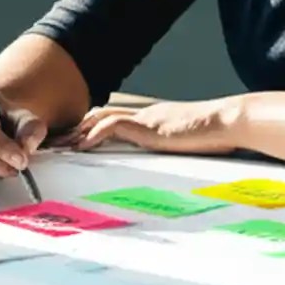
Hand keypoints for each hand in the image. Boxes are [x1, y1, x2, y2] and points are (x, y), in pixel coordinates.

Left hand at [69, 98, 243, 154]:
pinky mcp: (148, 126)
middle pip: (100, 116)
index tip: (72, 143)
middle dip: (76, 129)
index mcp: (152, 120)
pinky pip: (113, 125)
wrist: (228, 122)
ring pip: (100, 117)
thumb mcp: (188, 146)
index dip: (90, 129)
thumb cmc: (217, 136)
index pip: (113, 120)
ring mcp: (146, 119)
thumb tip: (174, 168)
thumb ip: (175, 152)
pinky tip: (82, 146)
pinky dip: (94, 134)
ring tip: (60, 146)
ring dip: (78, 132)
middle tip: (56, 144)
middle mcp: (145, 116)